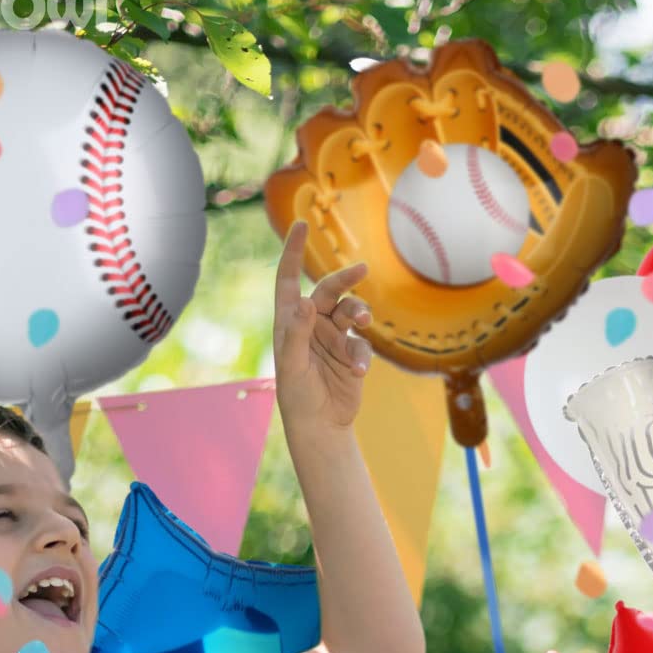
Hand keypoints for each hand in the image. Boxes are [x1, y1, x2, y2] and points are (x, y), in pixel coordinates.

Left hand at [273, 220, 371, 431]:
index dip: (293, 252)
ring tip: (364, 324)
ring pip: (352, 312)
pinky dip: (363, 356)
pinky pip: (363, 345)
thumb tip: (306, 302)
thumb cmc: (297, 397)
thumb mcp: (293, 366)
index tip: (301, 226)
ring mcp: (334, 338)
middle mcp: (312, 324)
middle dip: (345, 279)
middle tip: (361, 270)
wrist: (320, 425)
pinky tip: (357, 372)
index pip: (289, 279)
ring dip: (360, 314)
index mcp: (289, 322)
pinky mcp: (352, 355)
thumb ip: (298, 334)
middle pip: (330, 290)